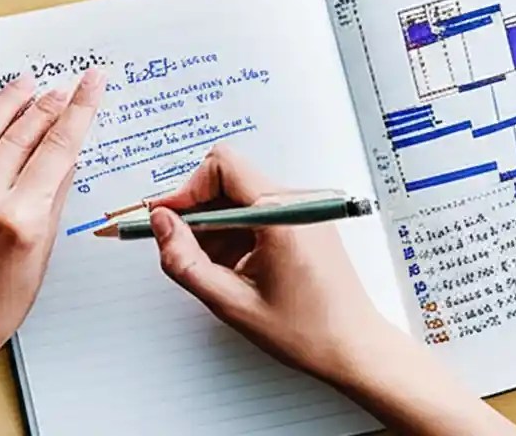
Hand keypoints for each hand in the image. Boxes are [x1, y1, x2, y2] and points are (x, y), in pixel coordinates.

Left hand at [0, 44, 104, 370]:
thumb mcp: (40, 258)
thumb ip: (53, 200)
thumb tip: (66, 154)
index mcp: (21, 219)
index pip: (59, 148)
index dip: (79, 110)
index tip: (89, 85)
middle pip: (24, 134)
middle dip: (48, 105)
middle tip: (62, 87)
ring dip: (7, 99)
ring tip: (23, 84)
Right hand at [147, 146, 515, 435]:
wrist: (355, 349)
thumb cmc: (306, 332)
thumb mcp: (230, 302)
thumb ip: (185, 261)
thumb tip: (160, 223)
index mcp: (281, 214)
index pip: (221, 166)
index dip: (186, 190)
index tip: (166, 217)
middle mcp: (296, 202)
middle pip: (228, 179)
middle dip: (197, 211)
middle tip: (181, 247)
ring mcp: (304, 209)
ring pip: (239, 197)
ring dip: (215, 226)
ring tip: (214, 269)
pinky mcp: (305, 221)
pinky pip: (257, 211)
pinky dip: (235, 233)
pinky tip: (234, 269)